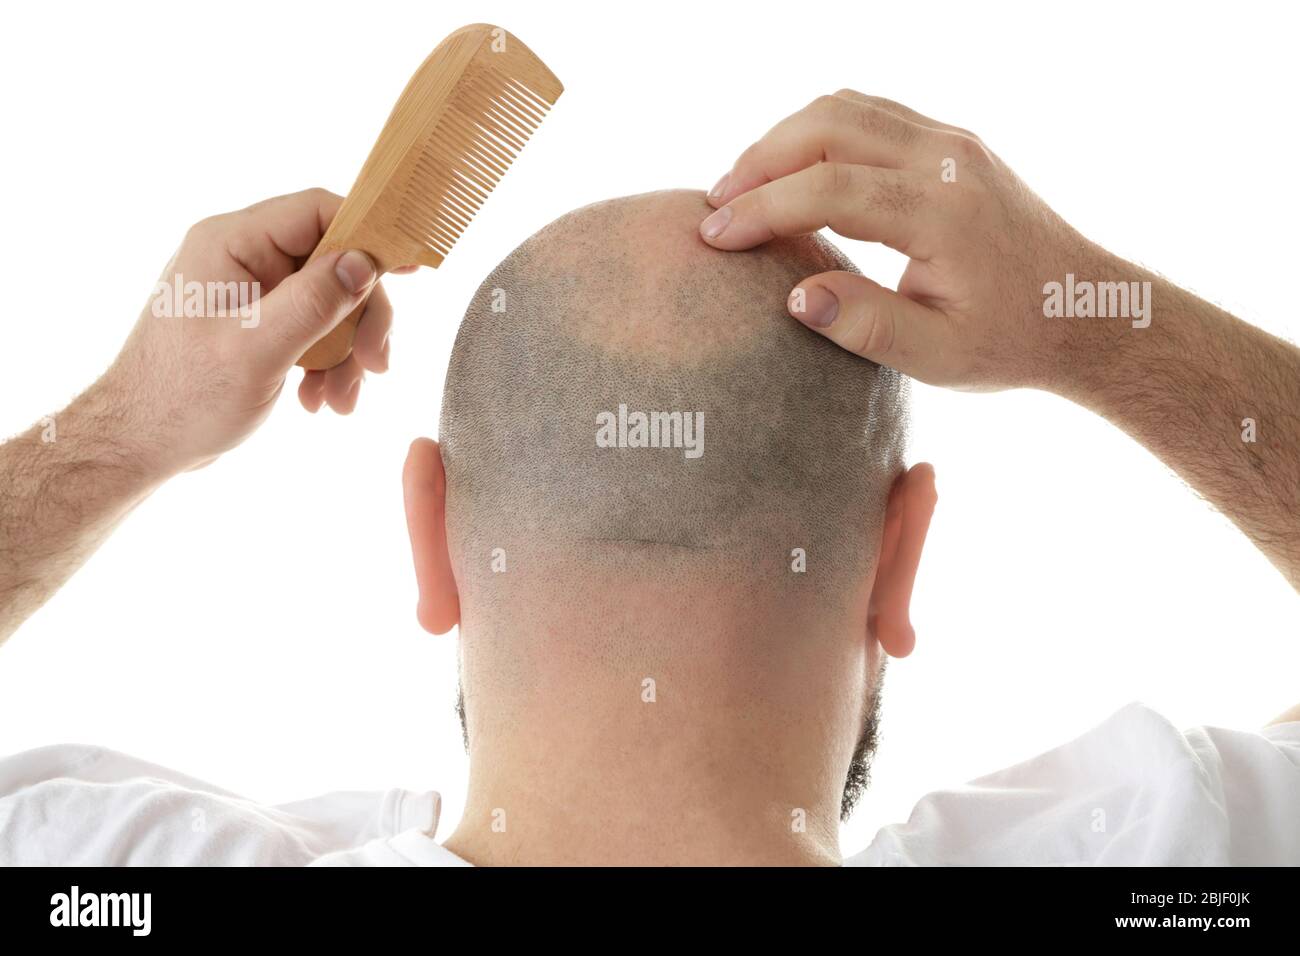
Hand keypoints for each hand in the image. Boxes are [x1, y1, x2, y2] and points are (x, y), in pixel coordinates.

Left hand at [106, 189, 404, 474]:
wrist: (139, 444)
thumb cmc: (182, 396)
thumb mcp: (256, 349)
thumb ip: (312, 302)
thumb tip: (364, 263)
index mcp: (230, 243)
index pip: (317, 211)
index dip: (368, 234)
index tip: (409, 268)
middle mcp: (242, 257)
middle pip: (333, 263)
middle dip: (360, 317)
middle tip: (375, 364)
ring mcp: (252, 291)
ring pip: (331, 301)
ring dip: (347, 352)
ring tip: (341, 398)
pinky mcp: (260, 323)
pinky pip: (314, 328)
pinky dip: (328, 364)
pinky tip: (321, 399)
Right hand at [699, 90, 1127, 391]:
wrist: (1084, 311)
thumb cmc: (1011, 341)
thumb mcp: (939, 357)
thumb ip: (867, 327)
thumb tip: (797, 296)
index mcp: (943, 212)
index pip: (828, 187)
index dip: (760, 208)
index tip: (714, 235)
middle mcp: (948, 159)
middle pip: (827, 123)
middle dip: (759, 159)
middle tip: (716, 203)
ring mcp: (952, 141)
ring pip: (846, 106)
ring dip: (785, 139)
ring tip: (744, 186)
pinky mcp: (952, 141)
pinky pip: (869, 113)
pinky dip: (818, 133)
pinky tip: (792, 173)